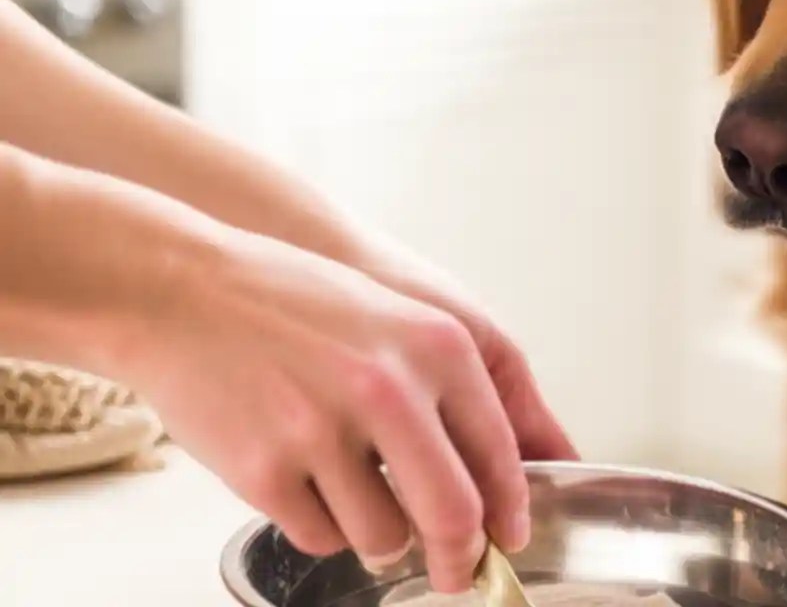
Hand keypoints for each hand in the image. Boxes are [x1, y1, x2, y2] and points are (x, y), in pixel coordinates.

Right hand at [121, 232, 564, 591]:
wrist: (182, 290)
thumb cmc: (294, 302)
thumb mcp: (397, 316)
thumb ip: (457, 386)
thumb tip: (528, 456)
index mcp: (436, 346)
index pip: (498, 454)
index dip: (508, 511)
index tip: (507, 538)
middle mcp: (389, 389)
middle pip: (453, 516)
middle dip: (460, 559)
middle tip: (455, 573)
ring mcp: (323, 432)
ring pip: (385, 538)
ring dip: (381, 538)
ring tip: (355, 495)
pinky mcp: (264, 471)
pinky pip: (321, 536)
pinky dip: (322, 526)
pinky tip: (305, 481)